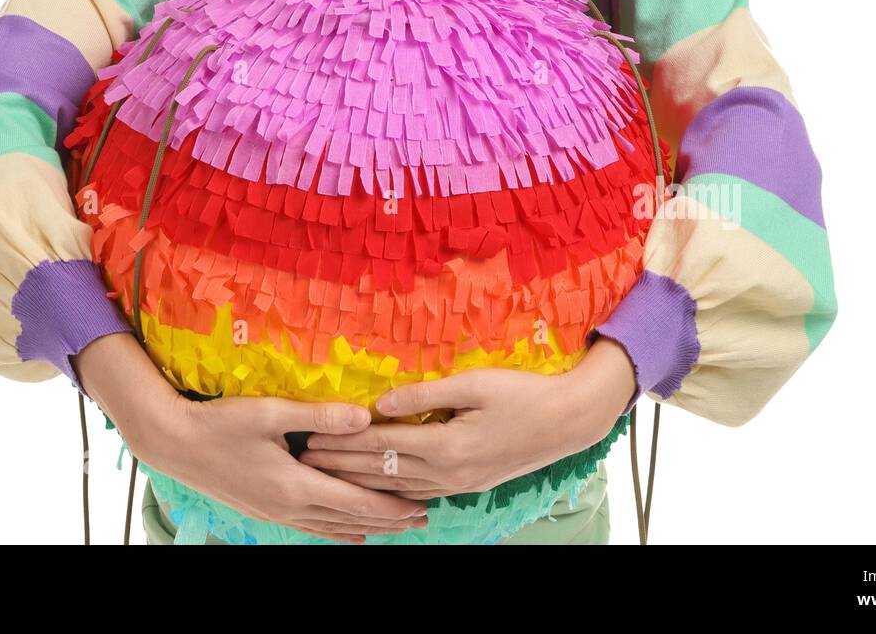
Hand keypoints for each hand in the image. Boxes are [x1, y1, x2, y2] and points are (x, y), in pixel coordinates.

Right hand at [136, 393, 432, 542]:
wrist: (176, 443)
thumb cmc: (222, 422)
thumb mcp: (271, 413)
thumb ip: (319, 417)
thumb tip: (364, 419)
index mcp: (294, 484)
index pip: (354, 500)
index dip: (389, 504)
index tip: (420, 504)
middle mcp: (289, 506)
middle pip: (349, 518)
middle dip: (388, 519)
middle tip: (422, 518)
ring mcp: (276, 512)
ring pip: (332, 526)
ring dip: (368, 527)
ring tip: (397, 527)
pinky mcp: (265, 510)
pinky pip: (311, 527)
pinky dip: (336, 531)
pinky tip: (350, 533)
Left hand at [297, 336, 637, 499]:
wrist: (568, 421)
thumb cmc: (522, 392)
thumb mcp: (473, 383)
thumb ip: (424, 395)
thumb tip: (380, 403)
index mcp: (447, 445)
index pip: (381, 445)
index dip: (345, 440)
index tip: (313, 435)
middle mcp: (449, 472)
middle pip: (383, 471)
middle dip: (342, 464)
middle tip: (308, 458)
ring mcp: (460, 483)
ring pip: (399, 486)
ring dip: (362, 480)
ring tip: (330, 474)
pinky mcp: (470, 484)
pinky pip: (421, 492)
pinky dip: (393, 490)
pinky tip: (379, 488)